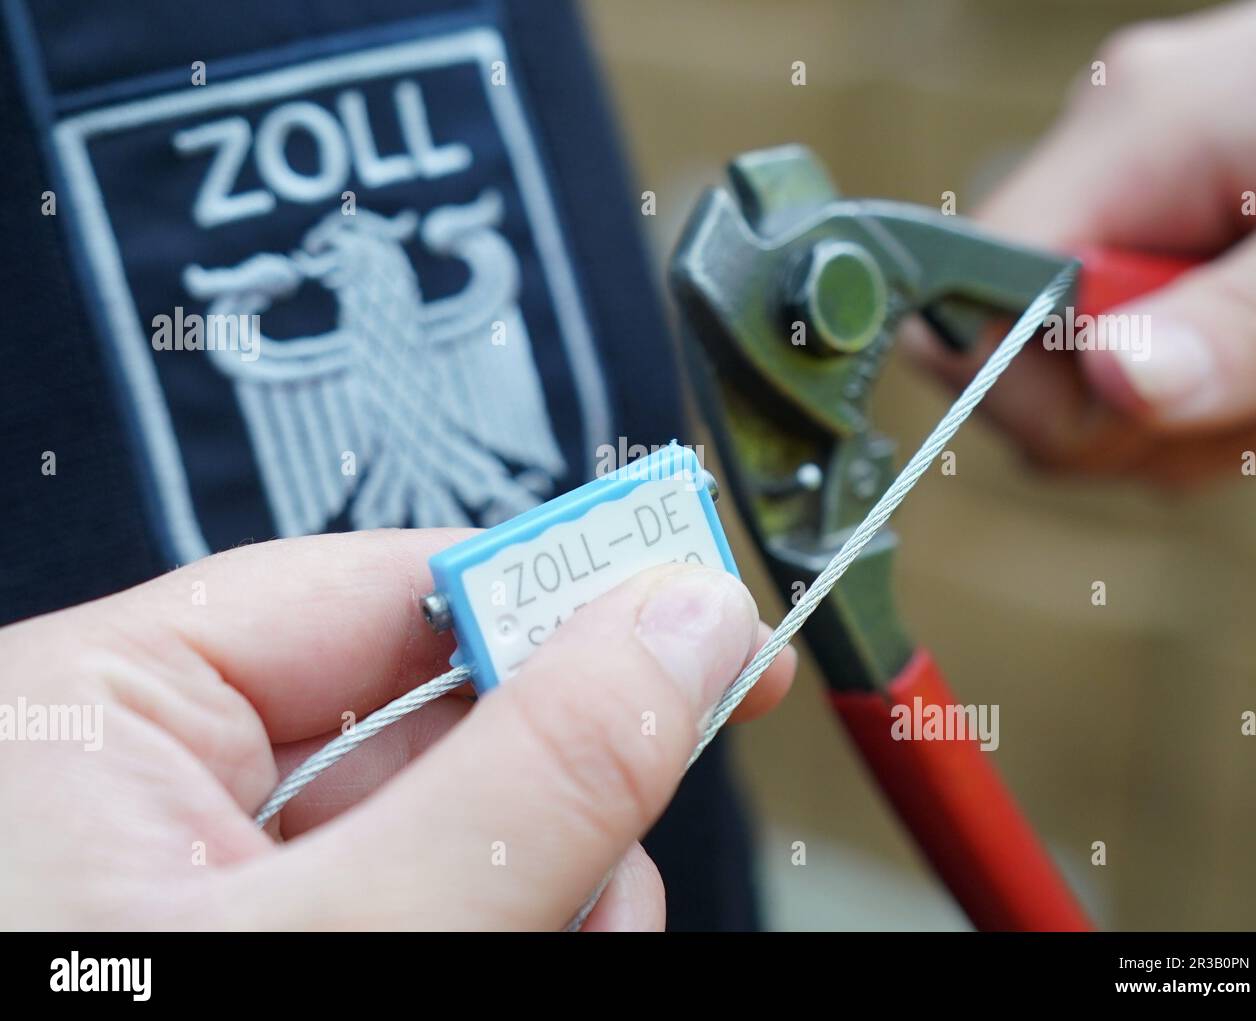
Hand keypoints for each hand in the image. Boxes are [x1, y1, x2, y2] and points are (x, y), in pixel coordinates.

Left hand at [0, 529, 794, 929]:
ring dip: (546, 877)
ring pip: (442, 828)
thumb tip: (678, 628)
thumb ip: (528, 776)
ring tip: (580, 923)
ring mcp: (202, 898)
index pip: (382, 587)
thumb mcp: (339, 938)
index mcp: (103, 716)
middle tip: (643, 810)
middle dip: (556, 774)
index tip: (692, 605)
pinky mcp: (254, 955)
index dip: (553, 588)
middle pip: (429, 716)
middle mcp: (143, 791)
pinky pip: (418, 906)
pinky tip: (542, 941)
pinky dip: (503, 923)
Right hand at [906, 0, 1255, 484]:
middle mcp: (1109, 172)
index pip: (971, 282)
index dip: (1025, 377)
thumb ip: (1251, 316)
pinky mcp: (1170, 259)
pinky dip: (1213, 409)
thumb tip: (1119, 386)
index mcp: (1132, 130)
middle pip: (1014, 362)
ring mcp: (1135, 217)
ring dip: (1193, 424)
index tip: (1143, 405)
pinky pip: (1136, 383)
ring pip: (1082, 395)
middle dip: (1131, 420)